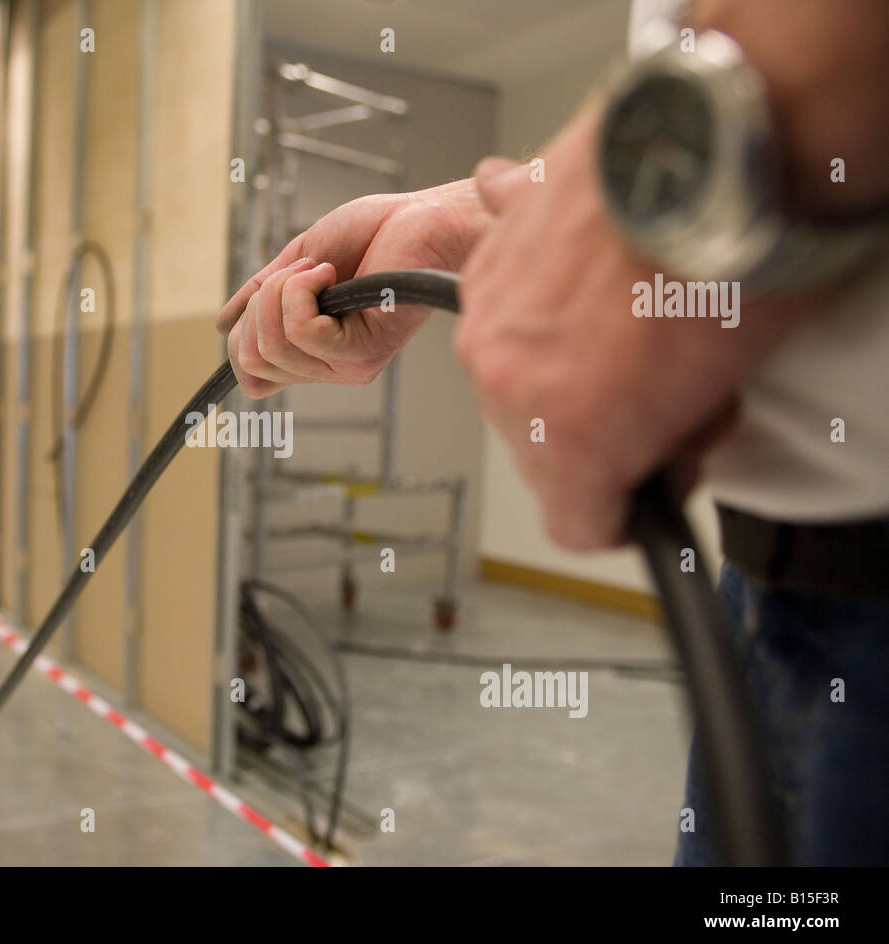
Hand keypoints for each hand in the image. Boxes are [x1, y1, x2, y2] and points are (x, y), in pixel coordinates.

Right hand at [218, 180, 491, 397]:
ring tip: (319, 270)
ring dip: (282, 291)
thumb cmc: (373, 234)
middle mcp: (328, 367)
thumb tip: (223, 324)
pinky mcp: (363, 352)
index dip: (241, 336)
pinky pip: (301, 331)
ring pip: (273, 346)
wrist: (422, 218)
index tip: (266, 292)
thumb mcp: (297, 263)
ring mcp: (345, 365)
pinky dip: (302, 291)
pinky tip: (330, 274)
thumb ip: (260, 295)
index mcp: (313, 351)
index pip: (253, 378)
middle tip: (299, 274)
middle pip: (252, 362)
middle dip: (258, 305)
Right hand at [454, 106, 805, 548]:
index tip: (647, 487)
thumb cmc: (735, 260)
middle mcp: (508, 383)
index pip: (576, 523)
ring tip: (632, 320)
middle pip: (541, 449)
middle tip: (664, 392)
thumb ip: (667, 441)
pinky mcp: (487, 257)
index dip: (624, 511)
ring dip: (562, 364)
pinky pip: (503, 308)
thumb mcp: (721, 392)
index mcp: (569, 435)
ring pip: (514, 379)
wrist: (714, 143)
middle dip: (595, 430)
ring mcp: (488, 316)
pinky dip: (538, 300)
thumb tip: (657, 442)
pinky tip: (592, 275)